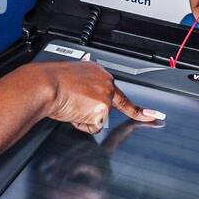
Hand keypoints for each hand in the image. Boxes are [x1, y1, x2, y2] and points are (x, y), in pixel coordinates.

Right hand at [36, 61, 163, 134]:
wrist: (45, 84)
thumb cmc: (51, 81)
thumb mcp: (71, 76)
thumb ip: (83, 85)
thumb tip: (81, 95)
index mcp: (99, 72)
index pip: (118, 92)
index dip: (136, 108)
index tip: (154, 116)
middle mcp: (106, 83)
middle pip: (107, 108)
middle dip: (93, 112)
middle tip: (76, 103)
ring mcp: (105, 97)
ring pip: (97, 118)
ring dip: (82, 117)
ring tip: (69, 104)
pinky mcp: (102, 111)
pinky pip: (91, 127)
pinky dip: (80, 124)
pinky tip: (71, 111)